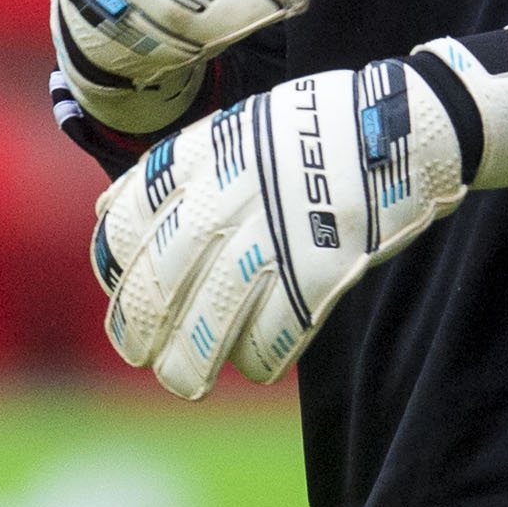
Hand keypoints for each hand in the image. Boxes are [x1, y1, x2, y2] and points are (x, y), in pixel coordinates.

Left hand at [93, 61, 461, 398]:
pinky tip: (254, 363)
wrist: (400, 125)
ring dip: (188, 361)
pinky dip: (259, 358)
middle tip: (138, 352)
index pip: (131, 218)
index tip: (117, 286)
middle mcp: (232, 195)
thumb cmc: (314, 127)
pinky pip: (274, 334)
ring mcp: (277, 235)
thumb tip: (107, 212)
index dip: (113, 262)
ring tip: (182, 382)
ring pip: (210, 318)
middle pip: (160, 279)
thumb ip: (177, 167)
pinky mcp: (321, 270)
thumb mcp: (235, 124)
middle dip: (139, 326)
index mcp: (207, 154)